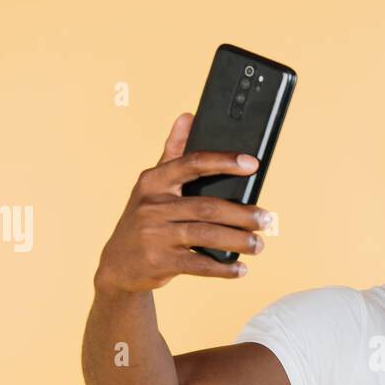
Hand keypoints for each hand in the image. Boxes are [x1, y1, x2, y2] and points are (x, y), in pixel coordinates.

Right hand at [93, 113, 273, 293]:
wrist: (118, 265)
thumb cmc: (144, 220)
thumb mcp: (151, 186)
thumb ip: (172, 153)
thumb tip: (188, 116)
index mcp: (153, 181)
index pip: (193, 164)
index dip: (224, 162)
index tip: (252, 164)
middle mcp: (152, 206)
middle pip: (208, 207)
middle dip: (242, 214)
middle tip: (267, 219)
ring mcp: (154, 235)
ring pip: (206, 235)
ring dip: (239, 241)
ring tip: (259, 244)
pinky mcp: (159, 262)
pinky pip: (199, 264)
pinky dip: (223, 268)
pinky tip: (240, 268)